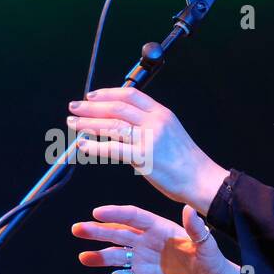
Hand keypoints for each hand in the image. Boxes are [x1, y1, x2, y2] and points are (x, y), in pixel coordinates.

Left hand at [67, 88, 229, 213]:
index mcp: (162, 113)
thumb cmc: (186, 162)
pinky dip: (94, 146)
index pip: (130, 95)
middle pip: (117, 107)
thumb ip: (149, 125)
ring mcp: (149, 139)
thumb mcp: (171, 133)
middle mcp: (155, 122)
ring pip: (112, 125)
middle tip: (74, 107)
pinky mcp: (144, 158)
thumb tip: (124, 124)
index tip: (91, 96)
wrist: (201, 180)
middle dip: (91, 106)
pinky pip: (113, 148)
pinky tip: (82, 145)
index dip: (108, 93)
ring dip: (88, 123)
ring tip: (72, 123)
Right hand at [71, 203, 242, 273]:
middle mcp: (146, 241)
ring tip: (84, 257)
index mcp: (158, 227)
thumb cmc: (210, 259)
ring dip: (99, 256)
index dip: (115, 214)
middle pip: (117, 233)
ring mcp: (142, 259)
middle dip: (97, 231)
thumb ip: (195, 228)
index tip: (97, 212)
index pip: (133, 217)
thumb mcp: (205, 243)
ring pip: (115, 255)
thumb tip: (189, 209)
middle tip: (78, 229)